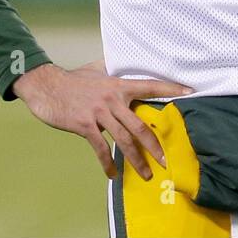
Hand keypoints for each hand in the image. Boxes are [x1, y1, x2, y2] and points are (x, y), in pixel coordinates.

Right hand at [12, 61, 191, 180]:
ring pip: (123, 140)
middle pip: (140, 126)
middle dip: (155, 146)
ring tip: (146, 174)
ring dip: (136, 160)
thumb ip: (113, 69)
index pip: (150, 86)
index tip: (190, 92)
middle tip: (166, 161)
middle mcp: (113, 100)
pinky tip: (113, 174)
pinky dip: (107, 163)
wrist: (46, 85)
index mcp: (119, 85)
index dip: (171, 88)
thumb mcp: (97, 69)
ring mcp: (99, 113)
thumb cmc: (73, 78)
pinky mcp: (85, 125)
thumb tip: (123, 63)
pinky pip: (100, 148)